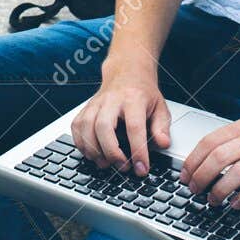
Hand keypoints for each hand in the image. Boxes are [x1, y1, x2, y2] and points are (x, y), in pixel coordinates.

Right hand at [71, 57, 171, 176]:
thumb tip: (163, 144)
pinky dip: (80, 144)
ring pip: (86, 127)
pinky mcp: (85, 108)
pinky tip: (91, 153)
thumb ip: (162, 127)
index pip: (134, 127)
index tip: (142, 168)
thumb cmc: (143, 92)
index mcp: (133, 99)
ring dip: (94, 150)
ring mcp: (96, 103)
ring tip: (106, 163)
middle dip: (111, 152)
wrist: (126, 71)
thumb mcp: (160, 106)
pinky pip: (76, 127)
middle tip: (122, 167)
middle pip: (104, 127)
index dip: (137, 150)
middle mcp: (112, 100)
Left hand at [178, 116, 239, 207]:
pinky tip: (238, 205)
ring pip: (236, 173)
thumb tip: (206, 164)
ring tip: (214, 201)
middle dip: (201, 177)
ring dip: (220, 191)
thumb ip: (237, 145)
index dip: (193, 161)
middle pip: (218, 157)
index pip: (210, 141)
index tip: (185, 176)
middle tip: (195, 191)